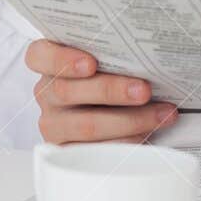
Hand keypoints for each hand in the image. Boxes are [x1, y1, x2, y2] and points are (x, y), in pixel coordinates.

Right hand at [26, 39, 177, 143]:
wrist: (114, 109)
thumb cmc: (113, 73)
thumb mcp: (108, 58)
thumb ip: (114, 52)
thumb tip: (149, 49)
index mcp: (48, 62)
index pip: (39, 55)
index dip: (61, 59)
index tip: (91, 64)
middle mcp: (47, 93)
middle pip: (68, 91)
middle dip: (111, 91)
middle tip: (144, 91)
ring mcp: (54, 124)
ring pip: (86, 125)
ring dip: (129, 120)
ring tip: (161, 114)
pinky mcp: (69, 151)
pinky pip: (96, 151)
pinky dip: (127, 142)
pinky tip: (149, 133)